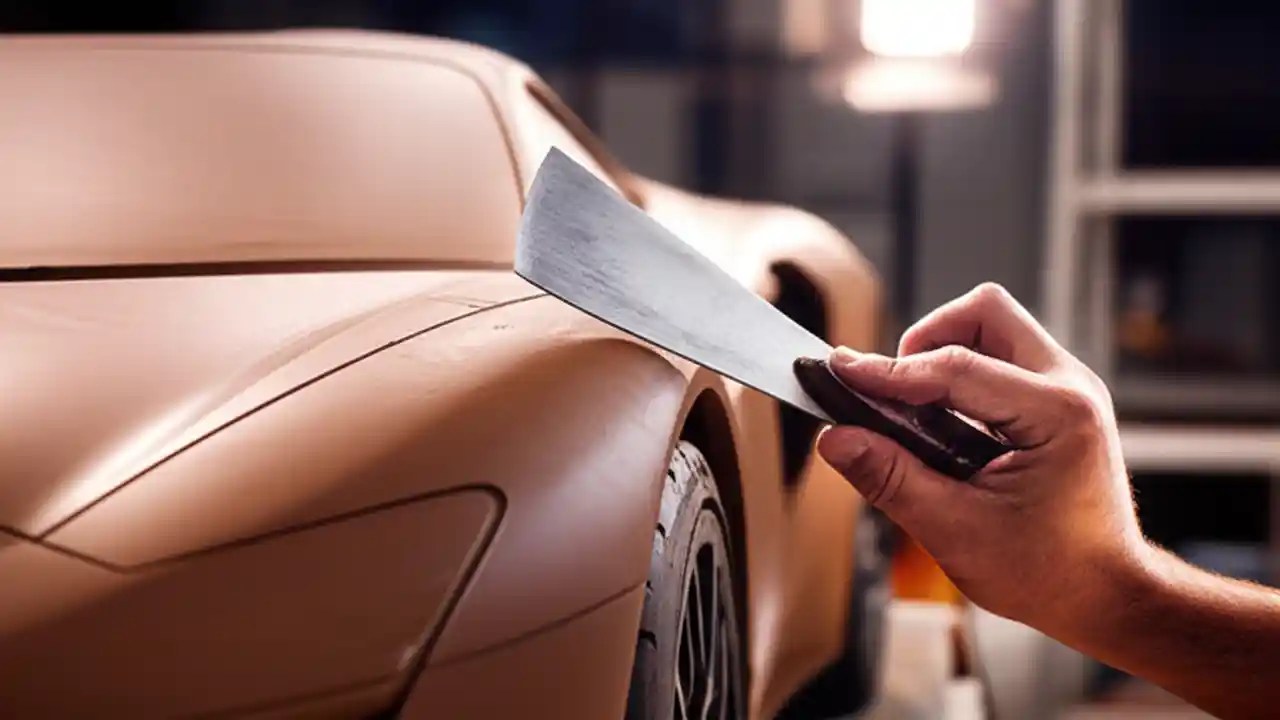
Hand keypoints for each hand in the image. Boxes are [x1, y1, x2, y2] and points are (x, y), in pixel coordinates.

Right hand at [818, 283, 1145, 634]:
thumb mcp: (956, 531)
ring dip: (944, 353)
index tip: (840, 372)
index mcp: (1058, 414)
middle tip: (894, 388)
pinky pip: (1001, 357)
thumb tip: (837, 439)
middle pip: (985, 312)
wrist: (1105, 595)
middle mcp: (1071, 387)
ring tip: (915, 408)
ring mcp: (1068, 389)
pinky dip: (960, 375)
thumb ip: (891, 479)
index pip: (956, 366)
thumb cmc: (1049, 572)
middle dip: (928, 338)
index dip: (888, 371)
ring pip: (993, 327)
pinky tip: (940, 421)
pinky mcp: (1057, 400)